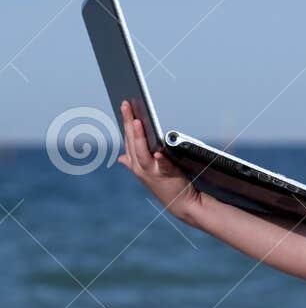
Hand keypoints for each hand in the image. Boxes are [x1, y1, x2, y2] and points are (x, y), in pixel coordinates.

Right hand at [116, 99, 200, 221]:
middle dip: (129, 122)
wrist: (181, 203)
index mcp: (136, 163)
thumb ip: (135, 162)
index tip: (125, 105)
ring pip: (141, 152)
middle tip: (127, 104)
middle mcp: (140, 167)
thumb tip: (121, 158)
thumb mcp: (149, 172)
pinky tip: (158, 151)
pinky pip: (162, 165)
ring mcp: (151, 172)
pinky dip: (159, 159)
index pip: (128, 138)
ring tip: (137, 121)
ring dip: (138, 137)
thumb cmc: (167, 184)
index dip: (126, 122)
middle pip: (132, 141)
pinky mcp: (166, 176)